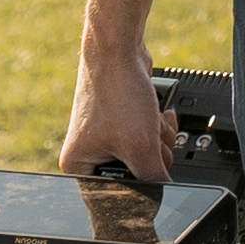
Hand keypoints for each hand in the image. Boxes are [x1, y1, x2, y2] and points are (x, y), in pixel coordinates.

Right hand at [57, 43, 171, 183]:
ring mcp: (107, 135)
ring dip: (158, 138)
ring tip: (149, 119)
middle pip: (137, 174)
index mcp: (79, 167)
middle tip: (145, 134)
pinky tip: (155, 113)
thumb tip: (165, 192)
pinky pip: (149, 136)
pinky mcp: (123, 121)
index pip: (118, 193)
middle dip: (153, 153)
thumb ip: (154, 180)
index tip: (145, 162)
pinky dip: (157, 125)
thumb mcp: (141, 147)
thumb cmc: (116, 90)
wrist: (119, 50)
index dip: (140, 181)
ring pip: (148, 154)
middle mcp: (89, 152)